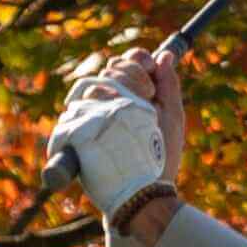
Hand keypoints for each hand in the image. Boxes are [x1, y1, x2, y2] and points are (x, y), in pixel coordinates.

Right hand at [50, 41, 183, 219]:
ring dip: (117, 89)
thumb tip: (165, 55)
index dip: (137, 61)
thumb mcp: (171, 118)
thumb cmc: (160, 156)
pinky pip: (78, 104)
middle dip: (131, 74)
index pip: (125, 62)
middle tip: (148, 96)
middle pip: (110, 68)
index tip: (151, 72)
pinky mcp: (75, 131)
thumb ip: (169, 86)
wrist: (143, 191)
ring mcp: (90, 115)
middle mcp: (107, 101)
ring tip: (136, 108)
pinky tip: (115, 113)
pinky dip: (98, 103)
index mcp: (130, 94)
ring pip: (94, 82)